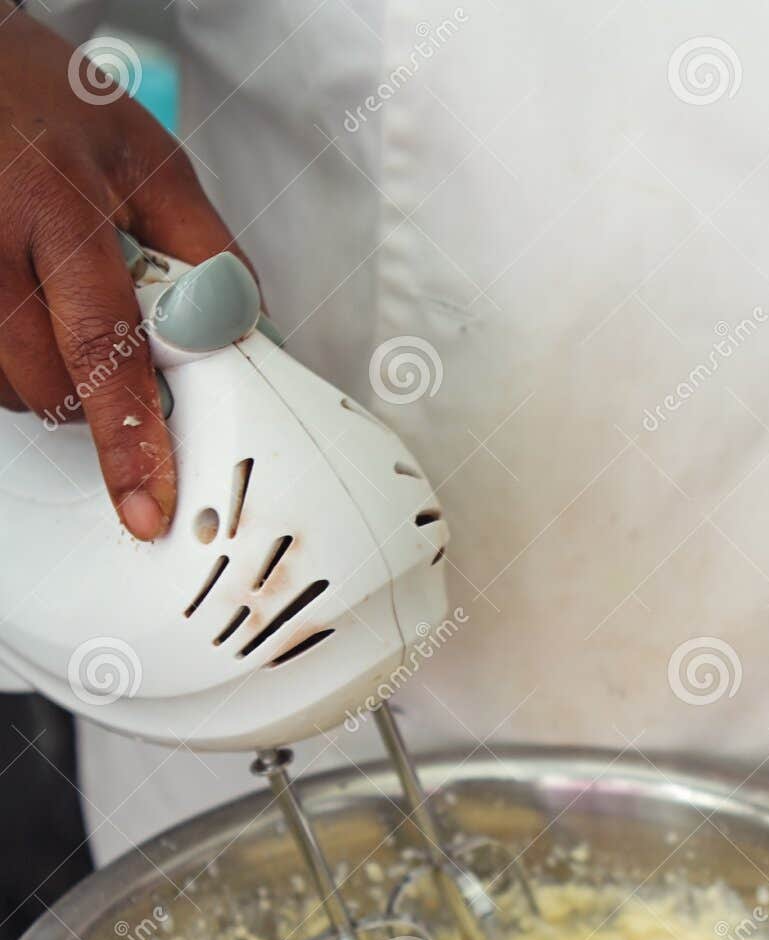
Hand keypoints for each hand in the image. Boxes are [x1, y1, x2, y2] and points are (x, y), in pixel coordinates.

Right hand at [0, 4, 247, 536]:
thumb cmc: (51, 112)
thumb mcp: (150, 162)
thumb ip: (206, 251)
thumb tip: (249, 331)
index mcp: (60, 204)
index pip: (103, 345)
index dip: (128, 437)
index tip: (145, 503)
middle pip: (49, 385)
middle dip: (95, 397)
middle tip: (111, 346)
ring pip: (9, 390)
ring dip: (50, 379)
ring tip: (57, 307)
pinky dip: (12, 365)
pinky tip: (22, 312)